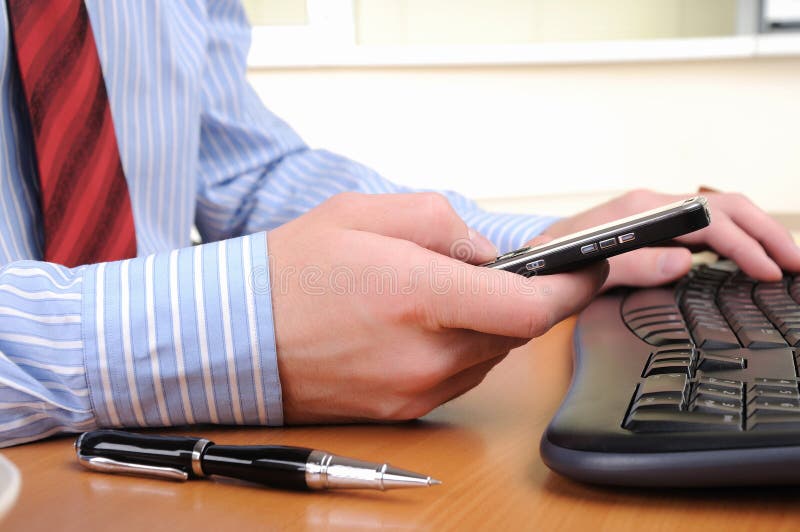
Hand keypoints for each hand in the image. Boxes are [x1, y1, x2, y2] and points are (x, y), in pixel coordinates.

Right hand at [267, 192, 607, 422]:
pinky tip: (424, 323)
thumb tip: (487, 254)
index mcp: (418, 296)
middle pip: (516, 331)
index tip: (587, 270)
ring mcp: (415, 390)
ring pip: (491, 356)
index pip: (530, 307)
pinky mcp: (404, 409)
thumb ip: (444, 225)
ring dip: (488, 322)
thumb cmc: (290, 272)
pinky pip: (460, 377)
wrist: (234, 337)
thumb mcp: (366, 212)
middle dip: (520, 297)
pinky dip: (461, 347)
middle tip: (495, 270)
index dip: (572, 287)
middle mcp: (423, 355)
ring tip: (442, 294)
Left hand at [541, 189, 799, 288]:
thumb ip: (633, 266)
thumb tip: (683, 263)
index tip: (768, 271)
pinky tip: (752, 250)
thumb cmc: (557, 261)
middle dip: (767, 234)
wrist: (537, 252)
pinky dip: (738, 232)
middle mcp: (652, 203)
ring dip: (758, 230)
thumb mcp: (587, 270)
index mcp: (639, 211)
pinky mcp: (657, 221)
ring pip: (722, 209)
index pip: (708, 221)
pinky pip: (707, 220)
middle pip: (726, 207)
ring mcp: (656, 209)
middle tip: (797, 263)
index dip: (743, 245)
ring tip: (787, 256)